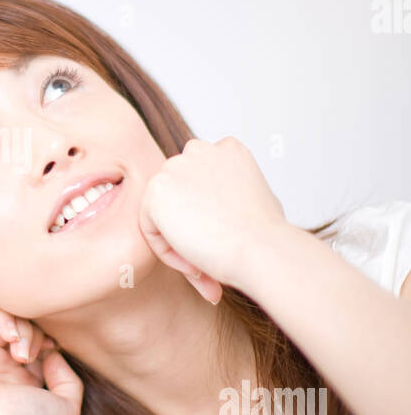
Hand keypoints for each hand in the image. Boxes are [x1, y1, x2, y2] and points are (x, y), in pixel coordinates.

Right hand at [0, 303, 84, 414]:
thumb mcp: (65, 412)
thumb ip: (70, 382)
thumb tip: (53, 355)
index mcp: (19, 381)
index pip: (38, 345)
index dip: (49, 341)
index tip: (52, 349)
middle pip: (25, 329)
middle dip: (35, 335)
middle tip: (31, 356)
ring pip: (6, 319)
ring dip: (22, 329)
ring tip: (21, 352)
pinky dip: (4, 318)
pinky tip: (11, 337)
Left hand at [138, 136, 287, 301]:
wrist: (260, 247)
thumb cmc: (265, 234)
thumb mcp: (257, 200)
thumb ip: (232, 194)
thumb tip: (221, 209)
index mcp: (227, 149)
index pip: (199, 182)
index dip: (206, 217)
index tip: (220, 243)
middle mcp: (200, 150)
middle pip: (178, 195)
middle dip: (188, 227)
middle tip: (206, 260)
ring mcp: (176, 167)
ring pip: (161, 212)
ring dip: (176, 240)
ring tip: (201, 264)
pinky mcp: (157, 189)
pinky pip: (149, 227)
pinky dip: (166, 250)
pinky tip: (192, 263)